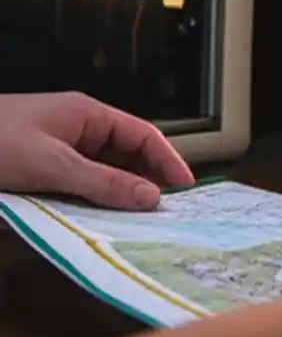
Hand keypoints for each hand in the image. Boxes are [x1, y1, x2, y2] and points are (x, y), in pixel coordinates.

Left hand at [0, 92, 193, 209]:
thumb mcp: (51, 165)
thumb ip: (103, 182)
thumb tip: (151, 198)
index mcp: (86, 114)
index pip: (143, 134)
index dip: (168, 160)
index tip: (186, 189)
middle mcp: (76, 130)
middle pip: (127, 155)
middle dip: (149, 181)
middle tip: (168, 213)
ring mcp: (58, 150)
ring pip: (105, 173)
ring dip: (121, 195)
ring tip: (139, 222)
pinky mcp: (41, 171)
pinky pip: (80, 186)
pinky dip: (95, 202)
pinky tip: (102, 221)